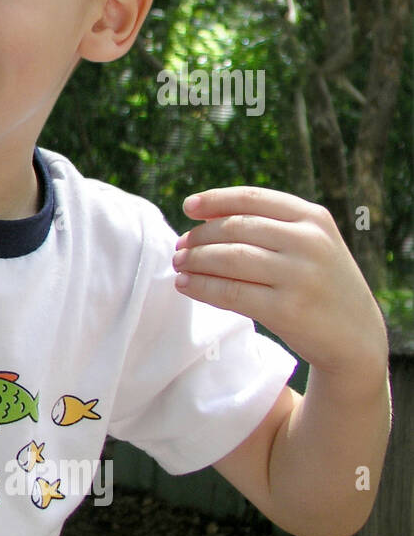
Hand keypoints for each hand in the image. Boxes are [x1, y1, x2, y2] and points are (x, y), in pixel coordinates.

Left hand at [171, 186, 386, 377]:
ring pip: (228, 258)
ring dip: (195, 260)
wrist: (356, 337)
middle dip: (199, 236)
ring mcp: (300, 276)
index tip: (188, 206)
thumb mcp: (310, 245)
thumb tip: (204, 216)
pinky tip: (186, 285)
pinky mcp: (287, 310)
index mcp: (314, 218)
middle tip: (180, 246)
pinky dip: (201, 287)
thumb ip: (269, 227)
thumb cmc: (319, 284)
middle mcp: (309, 242)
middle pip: (234, 228)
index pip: (253, 199)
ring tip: (179, 264)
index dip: (215, 200)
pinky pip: (230, 292)